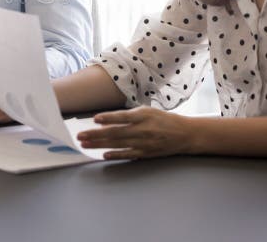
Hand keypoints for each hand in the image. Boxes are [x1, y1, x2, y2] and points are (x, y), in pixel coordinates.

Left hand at [76, 106, 196, 159]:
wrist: (186, 134)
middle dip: (96, 134)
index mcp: (143, 116)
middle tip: (80, 136)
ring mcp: (145, 142)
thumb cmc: (163, 119)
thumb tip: (106, 121)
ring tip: (85, 145)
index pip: (122, 117)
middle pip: (116, 132)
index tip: (94, 119)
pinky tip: (104, 155)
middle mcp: (143, 129)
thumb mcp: (147, 111)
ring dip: (100, 145)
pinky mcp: (147, 153)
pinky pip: (128, 154)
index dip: (108, 118)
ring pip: (118, 144)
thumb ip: (128, 115)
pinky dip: (116, 155)